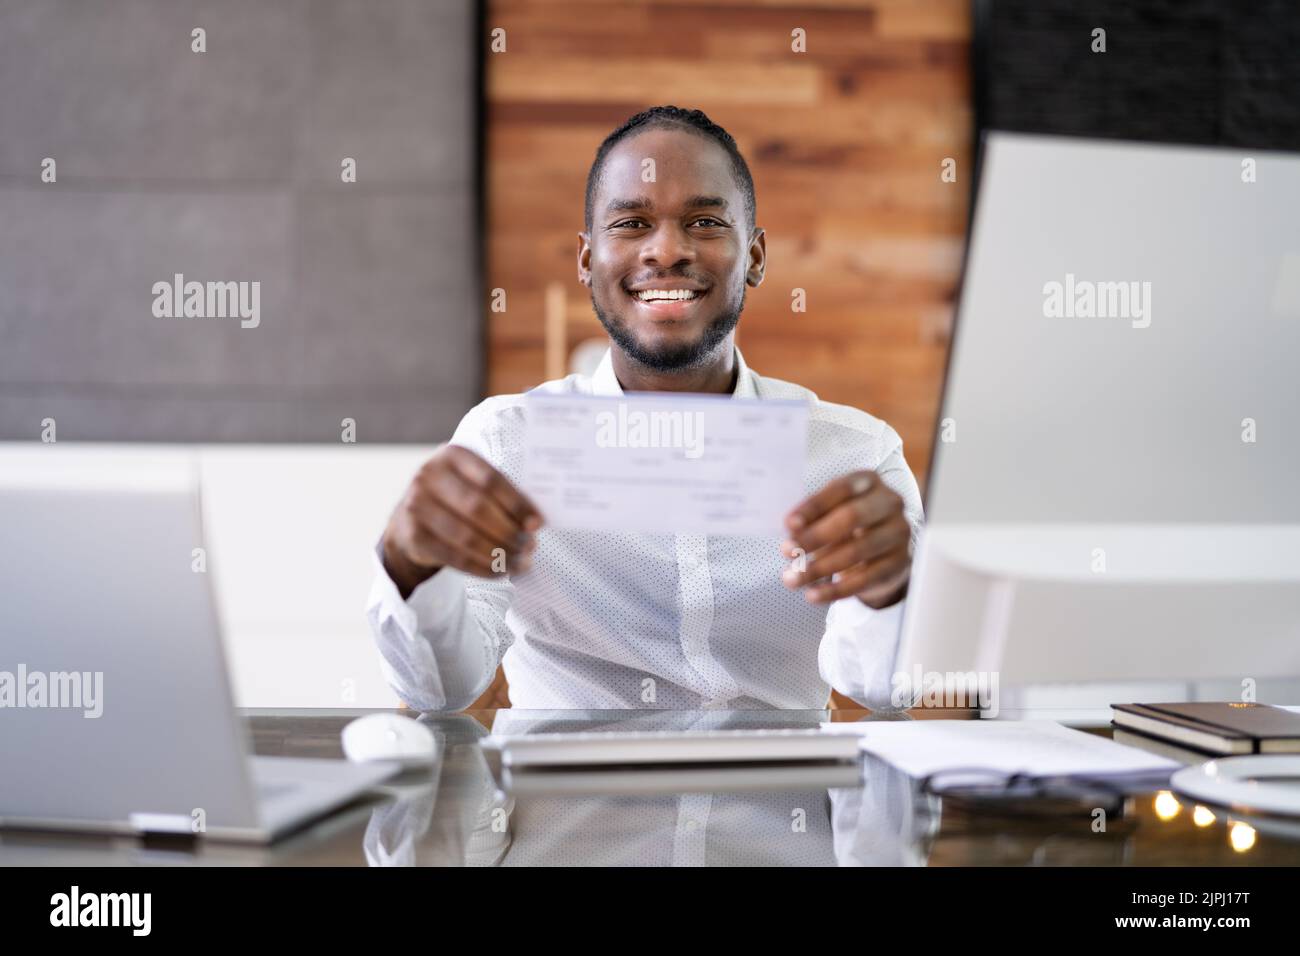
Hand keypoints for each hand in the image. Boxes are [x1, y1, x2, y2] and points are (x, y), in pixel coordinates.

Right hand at [381, 445, 542, 597]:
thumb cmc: (456, 498)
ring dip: (499, 554)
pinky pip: (455, 558)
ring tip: (519, 562)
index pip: (490, 480)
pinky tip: (499, 571)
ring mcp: (416, 506)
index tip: (537, 524)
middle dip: (509, 532)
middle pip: (478, 508)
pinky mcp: (414, 536)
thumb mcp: (472, 483)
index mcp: (452, 455)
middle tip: (530, 547)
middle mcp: (429, 476)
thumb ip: (500, 494)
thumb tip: (534, 522)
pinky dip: (482, 568)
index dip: (517, 504)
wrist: (410, 518)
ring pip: (467, 537)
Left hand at [780, 470, 911, 607]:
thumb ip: (813, 518)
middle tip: (787, 552)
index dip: (813, 507)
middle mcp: (890, 502)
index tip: (789, 525)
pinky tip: (814, 595)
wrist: (882, 550)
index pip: (840, 489)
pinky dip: (835, 590)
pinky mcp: (900, 562)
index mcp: (868, 481)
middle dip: (815, 537)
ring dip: (819, 568)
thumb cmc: (848, 525)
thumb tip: (792, 532)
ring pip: (856, 552)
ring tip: (792, 579)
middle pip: (851, 517)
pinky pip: (865, 579)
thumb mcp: (831, 512)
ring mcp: (899, 532)